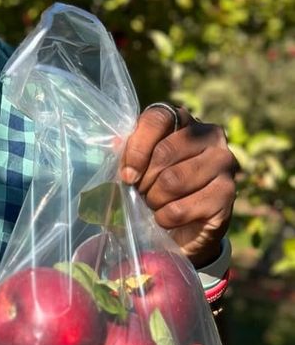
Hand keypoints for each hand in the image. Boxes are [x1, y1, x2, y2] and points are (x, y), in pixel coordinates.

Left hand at [119, 103, 238, 266]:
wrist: (187, 226)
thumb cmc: (157, 186)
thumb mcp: (139, 165)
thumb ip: (129, 151)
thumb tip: (116, 144)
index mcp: (184, 119)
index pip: (157, 118)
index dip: (137, 148)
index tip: (127, 174)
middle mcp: (210, 134)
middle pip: (165, 152)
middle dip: (145, 179)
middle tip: (142, 191)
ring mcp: (224, 162)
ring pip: (173, 181)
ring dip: (154, 199)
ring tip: (155, 203)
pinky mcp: (228, 193)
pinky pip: (181, 208)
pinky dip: (165, 218)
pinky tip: (167, 218)